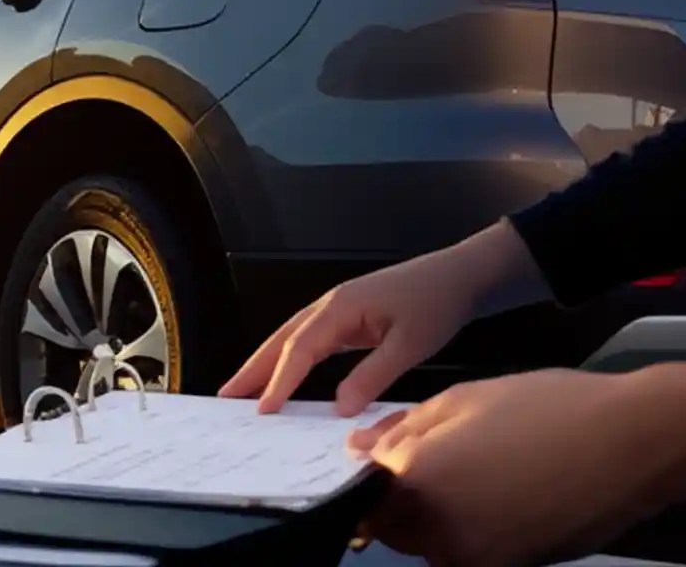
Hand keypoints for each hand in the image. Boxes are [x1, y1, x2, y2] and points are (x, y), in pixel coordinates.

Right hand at [218, 249, 476, 414]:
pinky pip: (309, 341)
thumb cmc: (437, 302)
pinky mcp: (347, 318)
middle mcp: (331, 305)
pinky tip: (283, 375)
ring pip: (291, 338)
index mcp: (341, 307)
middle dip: (253, 368)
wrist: (460, 275)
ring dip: (265, 363)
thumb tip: (340, 409)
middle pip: (282, 339)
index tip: (262, 410)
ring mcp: (337, 310)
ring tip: (243, 391)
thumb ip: (374, 375)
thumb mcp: (411, 343)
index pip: (300, 348)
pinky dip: (290, 359)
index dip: (279, 380)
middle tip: (226, 396)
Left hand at [349, 367, 685, 566]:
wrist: (633, 442)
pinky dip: (470, 530)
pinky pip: (467, 553)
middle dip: (400, 498)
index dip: (372, 476)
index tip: (386, 461)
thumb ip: (400, 430)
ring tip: (481, 473)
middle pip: (392, 527)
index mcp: (420, 483)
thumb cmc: (549, 409)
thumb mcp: (460, 400)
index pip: (364, 496)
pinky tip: (502, 494)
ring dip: (435, 516)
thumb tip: (359, 447)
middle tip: (442, 461)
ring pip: (429, 544)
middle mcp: (442, 532)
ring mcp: (477, 558)